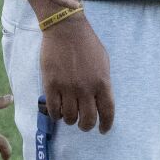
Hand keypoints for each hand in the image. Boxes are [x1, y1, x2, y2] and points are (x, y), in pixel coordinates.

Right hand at [40, 15, 114, 132]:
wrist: (66, 29)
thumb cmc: (87, 43)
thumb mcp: (103, 62)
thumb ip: (102, 82)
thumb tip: (100, 100)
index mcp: (102, 82)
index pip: (107, 112)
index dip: (106, 125)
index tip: (103, 130)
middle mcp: (86, 88)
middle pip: (88, 120)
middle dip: (86, 126)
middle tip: (83, 124)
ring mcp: (68, 88)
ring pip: (70, 118)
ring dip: (70, 120)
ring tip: (69, 114)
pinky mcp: (51, 85)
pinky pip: (54, 110)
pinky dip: (56, 115)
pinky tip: (57, 111)